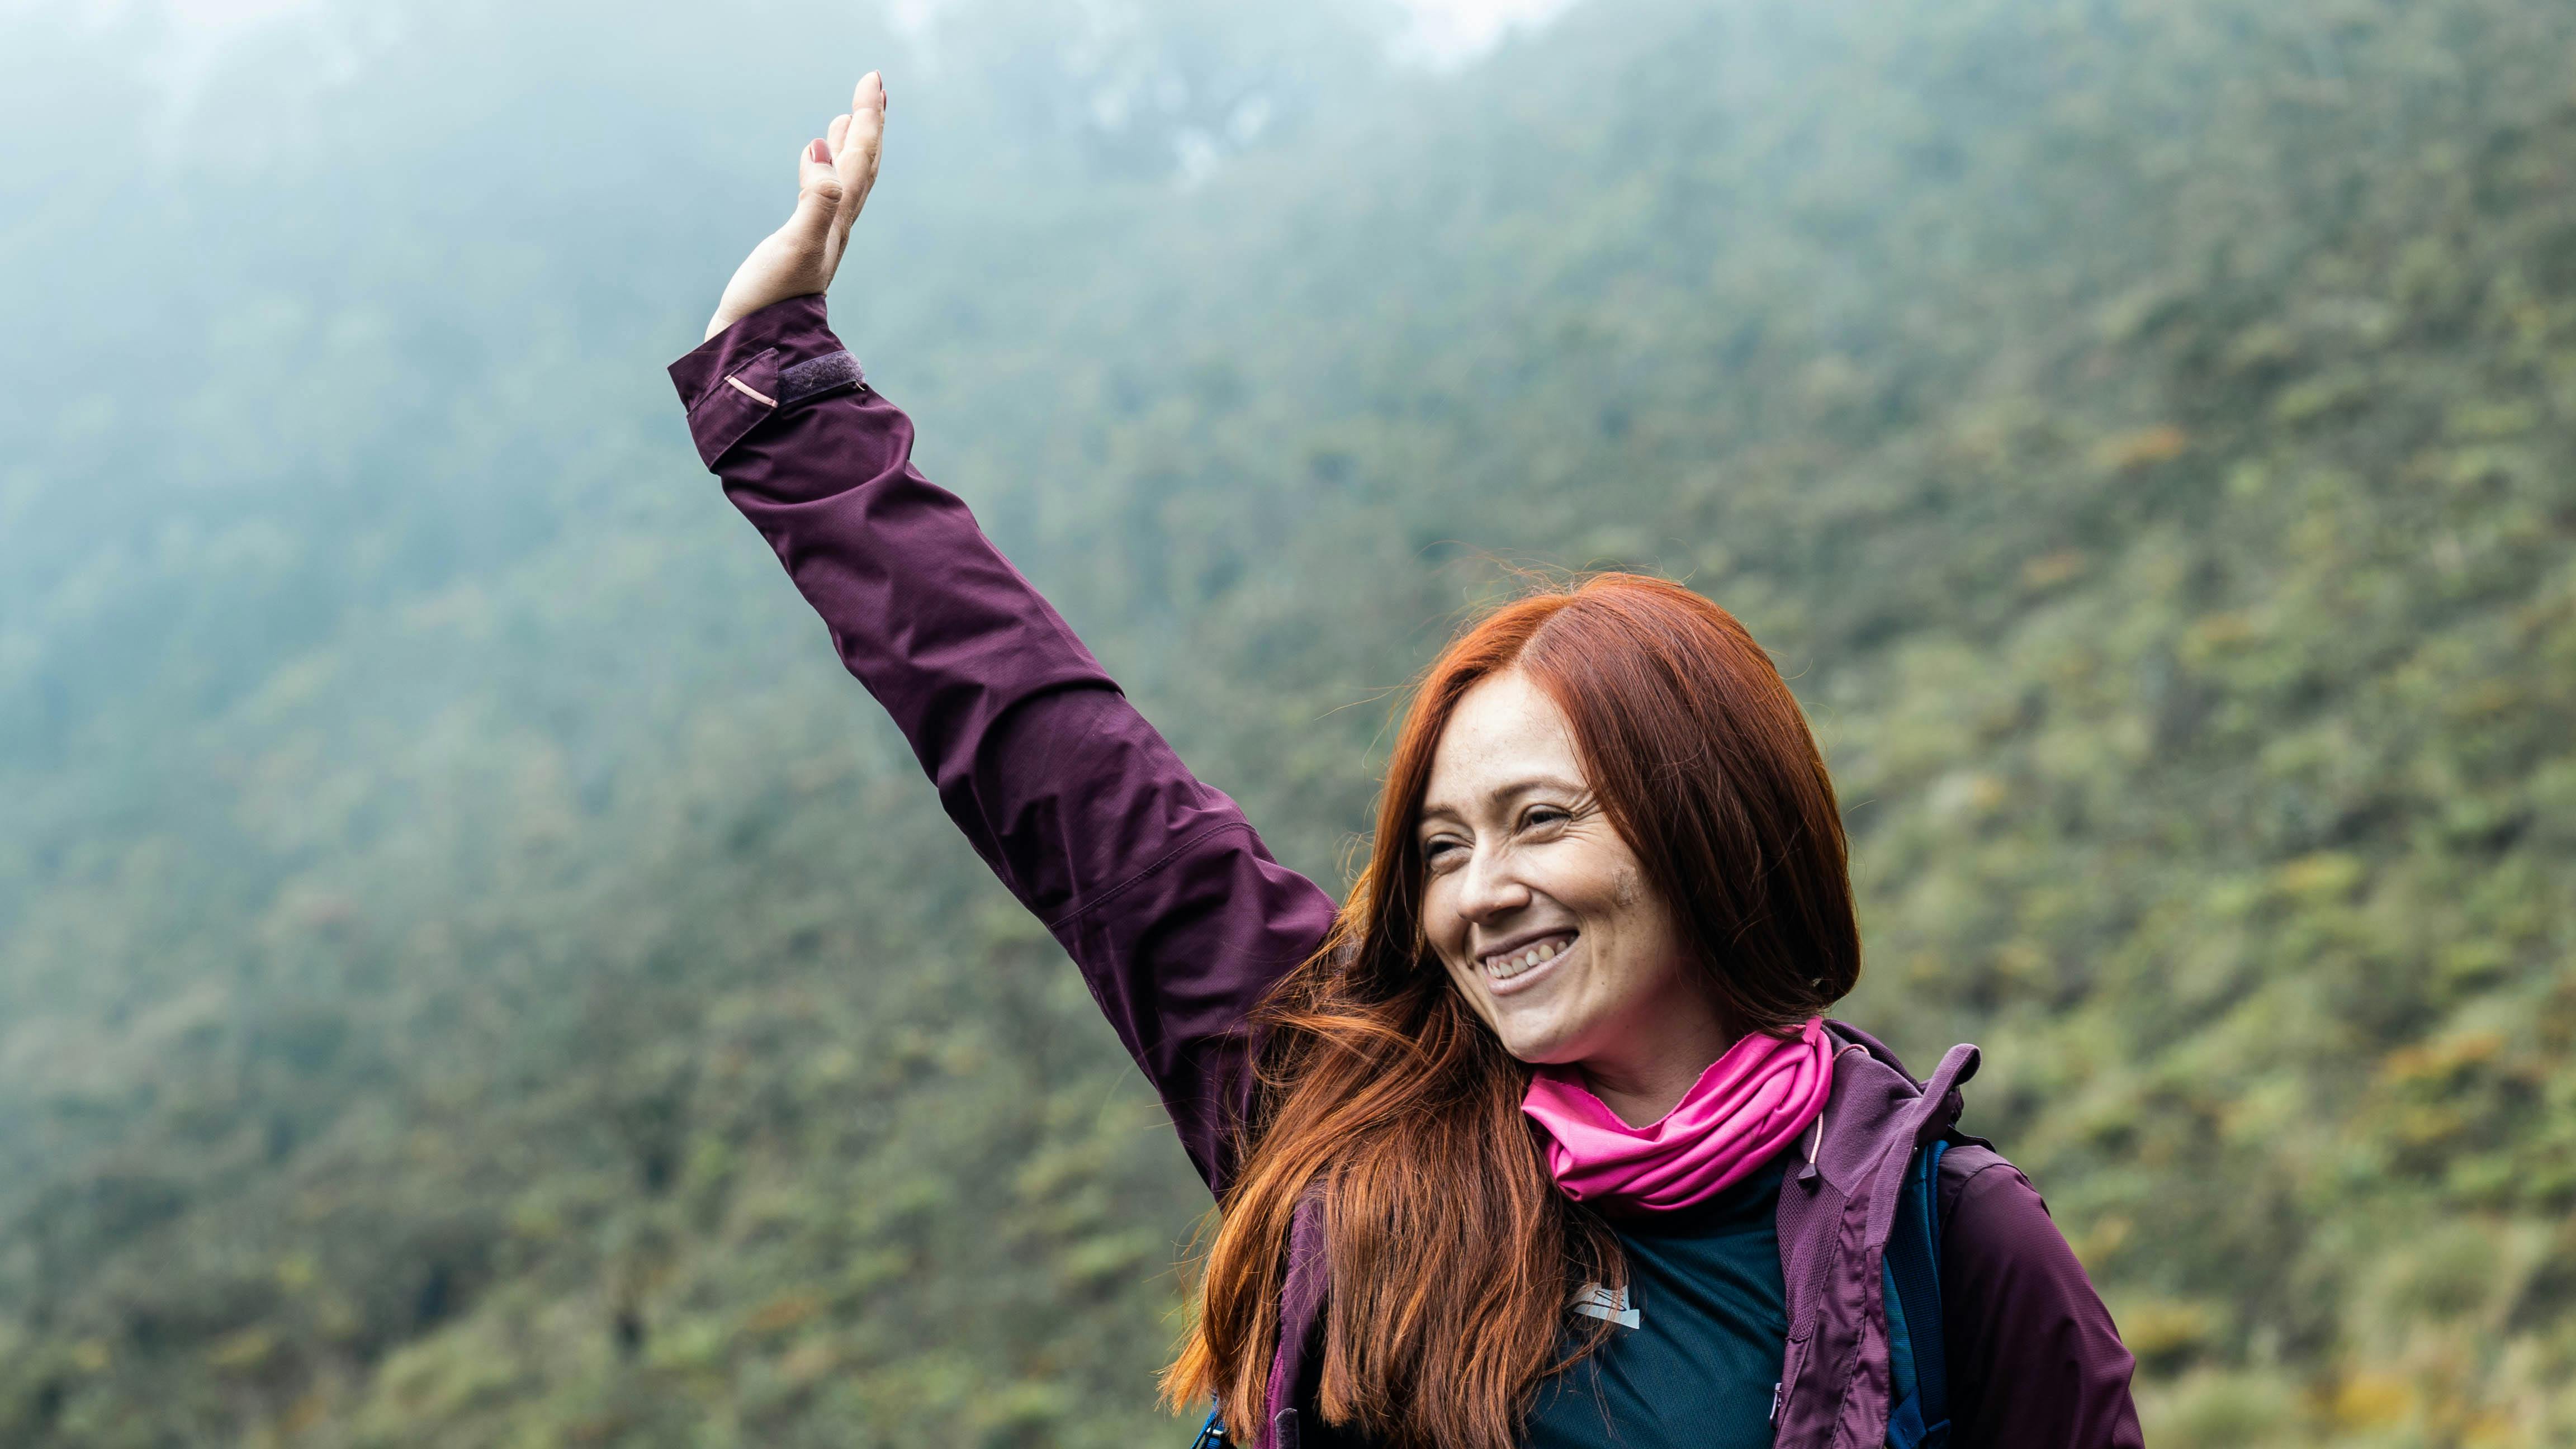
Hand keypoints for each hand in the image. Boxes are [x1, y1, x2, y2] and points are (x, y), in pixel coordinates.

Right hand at [704, 71, 886, 339]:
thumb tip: (823, 147)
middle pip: (862, 165)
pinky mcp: (798, 247)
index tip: (873, 79)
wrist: (756, 348)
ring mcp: (818, 237)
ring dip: (850, 147)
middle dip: (868, 125)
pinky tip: (814, 166)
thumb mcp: (796, 246)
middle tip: (872, 87)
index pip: (861, 158)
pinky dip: (822, 173)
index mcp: (838, 219)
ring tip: (849, 119)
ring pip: (844, 181)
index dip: (868, 117)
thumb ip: (816, 198)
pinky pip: (821, 198)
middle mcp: (835, 225)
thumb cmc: (770, 300)